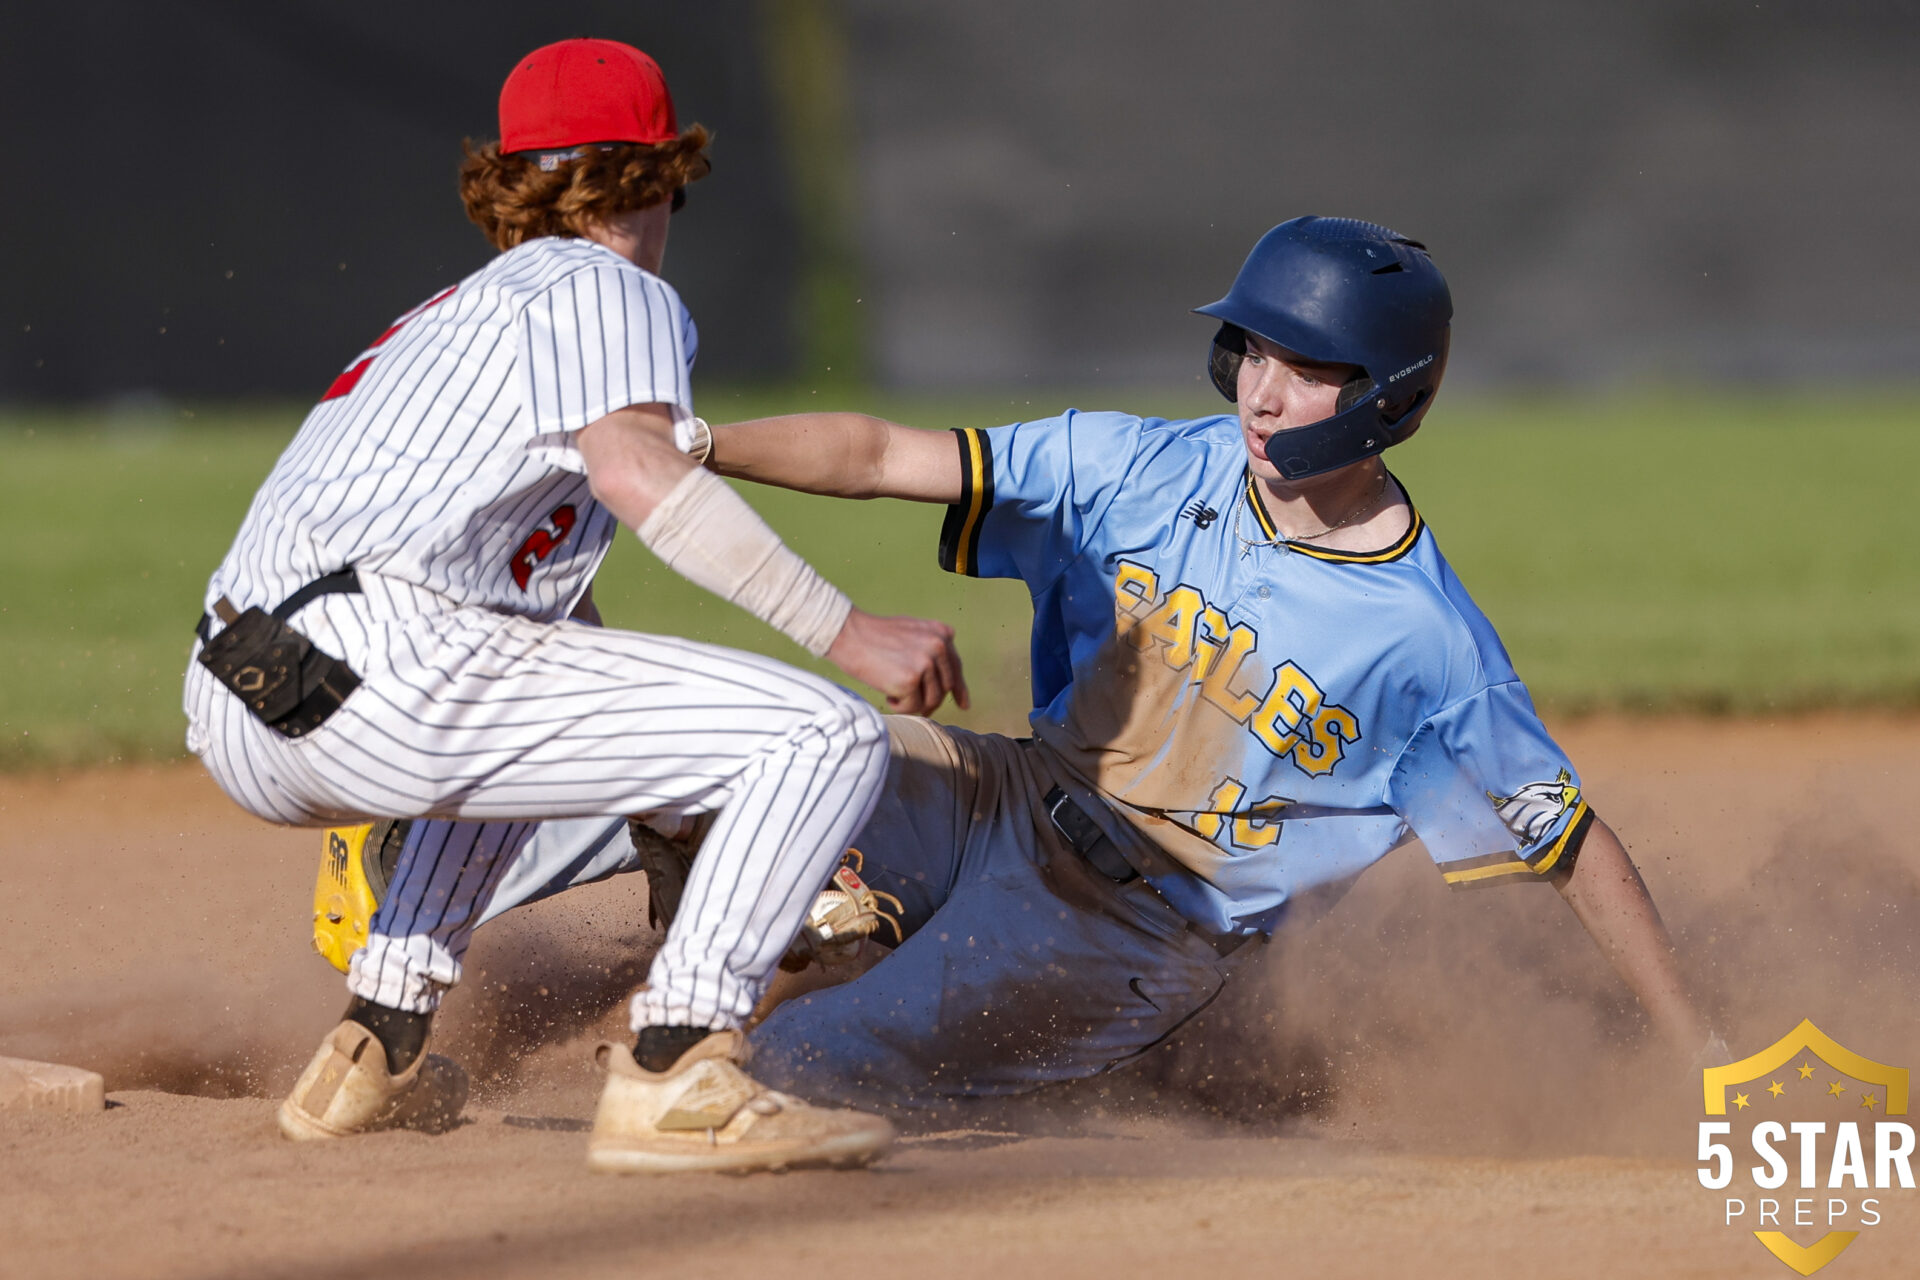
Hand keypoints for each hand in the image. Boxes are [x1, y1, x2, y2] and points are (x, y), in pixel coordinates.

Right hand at [824, 608, 969, 714]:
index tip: (963, 705)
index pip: (955, 667)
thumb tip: (948, 682)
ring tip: (892, 691)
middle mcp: (939, 646)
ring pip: (931, 700)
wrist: (848, 633)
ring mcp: (926, 663)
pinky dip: (900, 706)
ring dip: (912, 703)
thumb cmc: (874, 635)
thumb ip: (931, 648)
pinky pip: (913, 707)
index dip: (959, 688)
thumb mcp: (911, 632)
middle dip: (930, 701)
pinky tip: (887, 694)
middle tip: (912, 704)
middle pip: (945, 688)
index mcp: (941, 633)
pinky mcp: (911, 680)